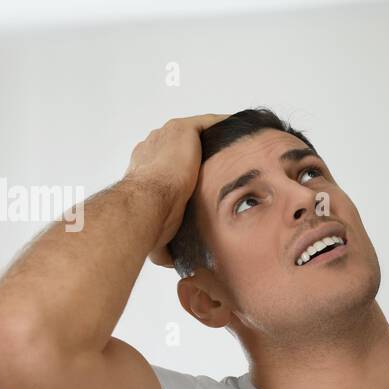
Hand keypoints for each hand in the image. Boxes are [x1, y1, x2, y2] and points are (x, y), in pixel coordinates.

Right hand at [122, 114, 229, 267]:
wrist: (146, 205)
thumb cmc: (148, 222)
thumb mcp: (158, 235)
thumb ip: (166, 244)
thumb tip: (177, 265)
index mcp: (144, 168)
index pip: (168, 164)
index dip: (187, 171)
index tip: (208, 181)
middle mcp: (152, 147)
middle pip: (183, 146)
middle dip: (203, 154)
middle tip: (228, 165)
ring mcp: (166, 135)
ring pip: (197, 133)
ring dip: (216, 139)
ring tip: (240, 148)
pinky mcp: (182, 130)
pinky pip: (209, 123)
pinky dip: (226, 127)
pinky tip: (244, 134)